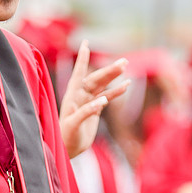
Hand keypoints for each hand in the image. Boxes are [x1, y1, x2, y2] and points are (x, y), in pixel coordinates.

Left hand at [59, 40, 128, 157]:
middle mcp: (79, 95)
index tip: (85, 44)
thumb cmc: (65, 137)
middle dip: (109, 70)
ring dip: (113, 77)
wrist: (66, 149)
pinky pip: (106, 97)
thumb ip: (86, 112)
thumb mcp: (73, 125)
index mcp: (72, 96)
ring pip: (102, 85)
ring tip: (126, 66)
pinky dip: (116, 92)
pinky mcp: (94, 109)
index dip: (82, 59)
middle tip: (124, 62)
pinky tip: (126, 85)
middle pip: (96, 79)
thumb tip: (102, 101)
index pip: (78, 73)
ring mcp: (87, 101)